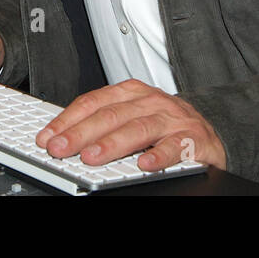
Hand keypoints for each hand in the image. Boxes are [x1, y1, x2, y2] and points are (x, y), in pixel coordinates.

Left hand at [35, 79, 226, 172]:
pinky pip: (175, 146)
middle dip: (82, 133)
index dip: (68, 120)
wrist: (211, 131)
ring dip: (113, 144)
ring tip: (92, 157)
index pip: (93, 102)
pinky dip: (159, 156)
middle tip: (61, 148)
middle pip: (111, 115)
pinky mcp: (194, 138)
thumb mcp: (133, 116)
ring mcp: (172, 119)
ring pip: (139, 128)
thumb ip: (104, 123)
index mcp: (132, 93)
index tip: (47, 137)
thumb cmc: (165, 125)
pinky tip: (144, 165)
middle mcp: (151, 102)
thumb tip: (64, 137)